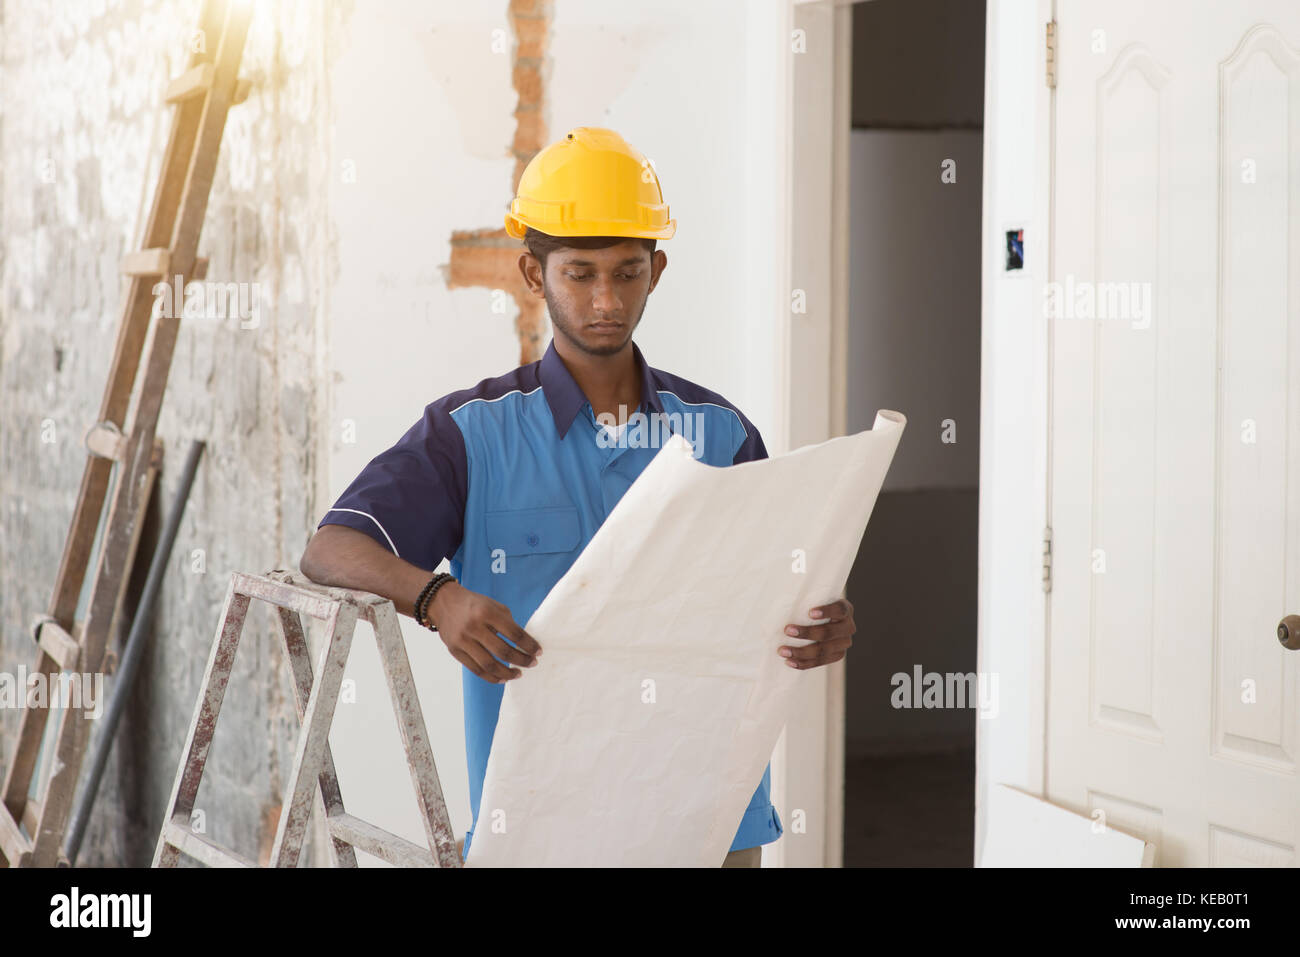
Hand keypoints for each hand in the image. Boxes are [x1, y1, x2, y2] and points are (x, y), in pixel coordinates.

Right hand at [426, 582, 541, 683]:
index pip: (514, 633)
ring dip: (507, 673)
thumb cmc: (475, 605)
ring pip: (489, 665)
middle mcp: (474, 627)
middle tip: (533, 663)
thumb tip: (525, 645)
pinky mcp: (455, 651)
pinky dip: (491, 677)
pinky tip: (503, 678)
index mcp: (487, 612)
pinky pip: (476, 669)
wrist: (444, 603)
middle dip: (522, 660)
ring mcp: (462, 641)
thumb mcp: (494, 606)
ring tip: (519, 674)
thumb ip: (508, 623)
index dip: (528, 645)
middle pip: (503, 651)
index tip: (538, 652)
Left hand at [778, 598, 854, 669]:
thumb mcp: (815, 600)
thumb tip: (784, 606)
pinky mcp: (837, 655)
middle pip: (828, 632)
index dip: (826, 612)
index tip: (810, 613)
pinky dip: (803, 663)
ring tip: (783, 651)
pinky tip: (789, 661)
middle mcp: (848, 627)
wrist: (825, 619)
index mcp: (845, 609)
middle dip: (807, 633)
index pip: (839, 610)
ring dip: (801, 652)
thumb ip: (806, 601)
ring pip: (823, 650)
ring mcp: (844, 643)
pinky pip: (820, 662)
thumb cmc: (815, 605)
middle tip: (787, 630)